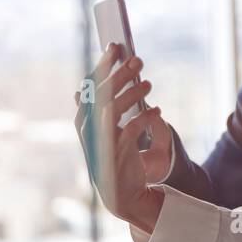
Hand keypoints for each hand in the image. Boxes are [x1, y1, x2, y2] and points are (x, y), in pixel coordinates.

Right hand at [75, 45, 173, 184]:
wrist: (122, 194)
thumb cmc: (116, 157)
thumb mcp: (108, 131)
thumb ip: (104, 107)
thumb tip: (103, 79)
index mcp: (84, 120)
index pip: (90, 85)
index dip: (102, 65)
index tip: (116, 46)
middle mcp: (88, 130)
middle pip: (101, 94)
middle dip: (119, 73)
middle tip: (137, 59)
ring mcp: (100, 142)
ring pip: (112, 109)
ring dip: (131, 93)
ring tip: (148, 83)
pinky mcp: (116, 154)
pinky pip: (131, 129)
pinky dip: (144, 117)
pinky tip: (157, 111)